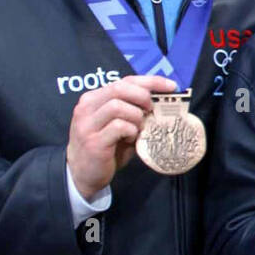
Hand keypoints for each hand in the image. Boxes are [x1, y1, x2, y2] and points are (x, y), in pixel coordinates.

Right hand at [66, 75, 177, 200]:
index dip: (150, 81)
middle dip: (143, 96)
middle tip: (152, 110)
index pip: (124, 81)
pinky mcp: (93, 141)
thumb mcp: (120, 124)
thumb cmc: (107, 147)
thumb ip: (133, 111)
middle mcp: (87, 107)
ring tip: (138, 129)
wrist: (83, 173)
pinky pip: (119, 127)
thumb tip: (163, 103)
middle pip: (119, 88)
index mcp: (94, 98)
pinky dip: (131, 131)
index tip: (172, 86)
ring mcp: (88, 124)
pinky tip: (131, 139)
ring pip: (118, 106)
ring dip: (136, 116)